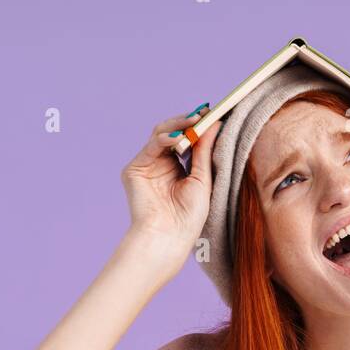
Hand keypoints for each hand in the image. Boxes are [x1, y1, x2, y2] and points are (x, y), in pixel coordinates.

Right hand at [121, 104, 221, 245]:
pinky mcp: (134, 170)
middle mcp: (160, 166)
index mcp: (177, 170)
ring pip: (161, 134)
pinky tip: (179, 138)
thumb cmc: (189, 217)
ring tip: (195, 122)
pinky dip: (166, 138)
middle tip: (204, 113)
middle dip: (188, 122)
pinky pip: (151, 146)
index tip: (214, 114)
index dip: (198, 127)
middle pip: (173, 133)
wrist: (169, 236)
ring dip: (179, 126)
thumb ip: (205, 151)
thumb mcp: (203, 179)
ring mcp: (146, 166)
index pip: (187, 140)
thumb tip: (215, 124)